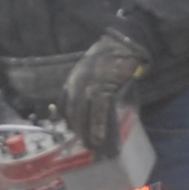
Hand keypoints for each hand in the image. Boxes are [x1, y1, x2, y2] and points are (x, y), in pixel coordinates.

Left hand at [61, 29, 147, 154]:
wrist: (124, 43)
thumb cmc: (111, 58)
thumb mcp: (92, 71)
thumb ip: (91, 88)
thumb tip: (95, 109)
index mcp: (73, 80)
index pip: (64, 105)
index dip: (69, 121)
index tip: (75, 132)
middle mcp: (77, 83)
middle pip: (73, 113)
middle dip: (78, 131)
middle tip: (86, 144)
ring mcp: (89, 86)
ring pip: (84, 115)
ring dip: (88, 133)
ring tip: (93, 146)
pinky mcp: (104, 87)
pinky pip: (99, 111)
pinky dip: (99, 127)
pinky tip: (101, 138)